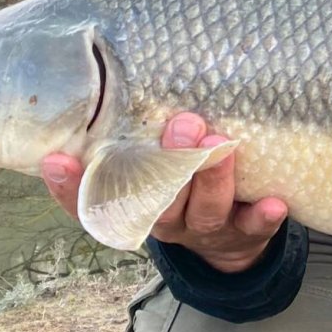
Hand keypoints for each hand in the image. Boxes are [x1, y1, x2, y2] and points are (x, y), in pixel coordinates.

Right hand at [41, 113, 287, 272]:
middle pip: (158, 201)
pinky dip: (263, 217)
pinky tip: (274, 202)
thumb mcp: (155, 172)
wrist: (232, 245)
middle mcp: (166, 221)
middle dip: (168, 164)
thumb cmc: (185, 190)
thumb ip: (137, 142)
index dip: (71, 188)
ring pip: (204, 211)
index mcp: (134, 206)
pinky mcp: (245, 235)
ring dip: (213, 180)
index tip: (57, 160)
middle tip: (182, 124)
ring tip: (222, 147)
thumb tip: (112, 87)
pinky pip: (253, 229)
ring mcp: (206, 230)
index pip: (93, 202)